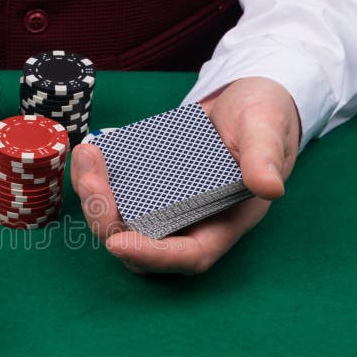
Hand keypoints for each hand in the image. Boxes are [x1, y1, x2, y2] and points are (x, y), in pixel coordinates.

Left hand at [71, 77, 299, 273]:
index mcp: (225, 221)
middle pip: (142, 244)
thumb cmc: (264, 117)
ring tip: (87, 156)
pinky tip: (88, 151)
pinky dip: (95, 179)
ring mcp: (166, 206)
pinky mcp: (148, 186)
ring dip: (95, 199)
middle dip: (107, 221)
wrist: (246, 100)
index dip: (153, 257)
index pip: (188, 255)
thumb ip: (265, 156)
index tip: (119, 243)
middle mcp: (191, 222)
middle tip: (91, 182)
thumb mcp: (267, 128)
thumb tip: (269, 188)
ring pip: (121, 223)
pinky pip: (115, 196)